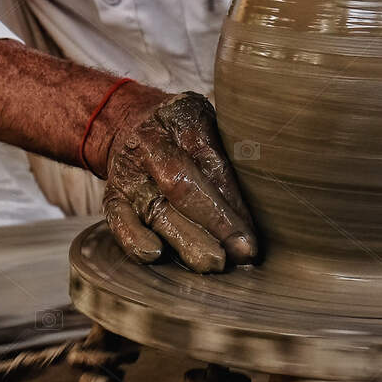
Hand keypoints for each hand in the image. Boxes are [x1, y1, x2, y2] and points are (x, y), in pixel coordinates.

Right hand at [90, 90, 257, 272]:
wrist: (128, 124)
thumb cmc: (183, 132)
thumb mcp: (210, 123)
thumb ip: (231, 153)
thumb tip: (269, 200)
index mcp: (181, 119)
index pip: (210, 162)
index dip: (233, 199)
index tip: (254, 233)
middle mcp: (150, 145)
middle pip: (181, 185)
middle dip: (215, 221)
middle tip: (241, 252)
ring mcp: (129, 174)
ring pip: (156, 209)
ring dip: (185, 239)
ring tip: (213, 262)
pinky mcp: (112, 198)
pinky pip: (119, 221)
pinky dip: (133, 239)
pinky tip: (154, 255)